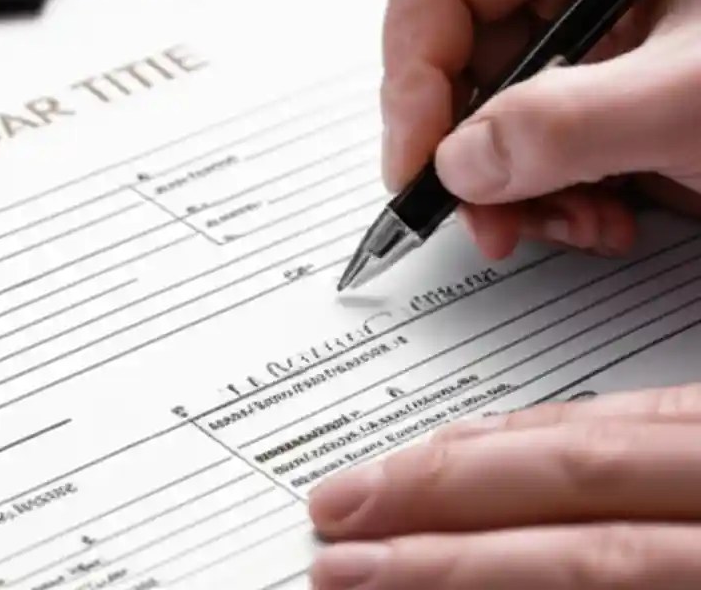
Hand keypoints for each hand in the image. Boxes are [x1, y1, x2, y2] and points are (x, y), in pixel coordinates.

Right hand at [305, 384, 700, 588]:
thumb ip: (585, 585)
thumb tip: (441, 586)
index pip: (589, 560)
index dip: (456, 569)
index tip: (361, 574)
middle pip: (573, 474)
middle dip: (434, 494)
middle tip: (336, 513)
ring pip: (594, 425)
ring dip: (471, 450)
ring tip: (380, 475)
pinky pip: (636, 402)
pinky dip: (543, 420)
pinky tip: (483, 434)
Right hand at [383, 0, 700, 260]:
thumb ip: (571, 124)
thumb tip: (460, 163)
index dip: (414, 69)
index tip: (422, 160)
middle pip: (458, 51)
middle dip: (466, 148)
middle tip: (484, 219)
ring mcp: (602, 35)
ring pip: (492, 109)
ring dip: (511, 185)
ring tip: (565, 226)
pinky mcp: (618, 91)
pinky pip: (541, 142)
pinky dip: (553, 194)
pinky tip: (600, 216)